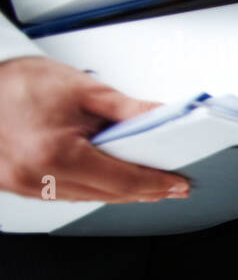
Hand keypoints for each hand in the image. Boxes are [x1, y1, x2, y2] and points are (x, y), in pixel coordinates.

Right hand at [0, 56, 189, 201]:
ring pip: (88, 197)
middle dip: (144, 191)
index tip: (179, 184)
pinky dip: (91, 188)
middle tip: (171, 187)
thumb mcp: (82, 89)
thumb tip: (163, 118)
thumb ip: (128, 109)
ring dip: (119, 192)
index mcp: (57, 154)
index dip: (157, 183)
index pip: (123, 180)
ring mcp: (24, 185)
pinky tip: (107, 181)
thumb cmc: (16, 82)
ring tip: (147, 184)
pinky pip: (65, 194)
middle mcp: (38, 177)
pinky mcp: (15, 185)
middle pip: (108, 194)